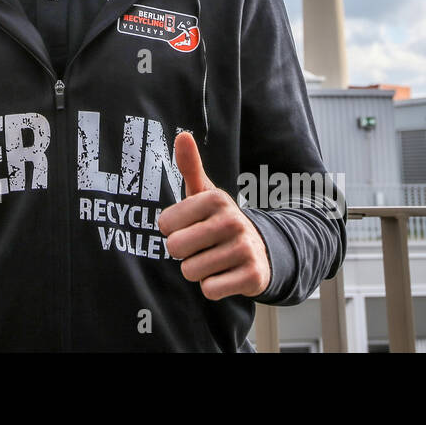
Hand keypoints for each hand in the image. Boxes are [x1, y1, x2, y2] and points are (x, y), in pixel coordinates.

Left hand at [157, 132, 271, 300]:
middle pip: (175, 248)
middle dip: (183, 253)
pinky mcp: (252, 276)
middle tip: (201, 246)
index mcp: (215, 198)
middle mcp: (232, 220)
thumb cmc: (219, 221)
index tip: (190, 227)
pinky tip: (226, 274)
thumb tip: (182, 135)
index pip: (164, 224)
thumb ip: (190, 166)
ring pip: (190, 271)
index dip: (172, 230)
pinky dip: (213, 287)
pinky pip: (209, 289)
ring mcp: (244, 248)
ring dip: (198, 271)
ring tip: (214, 259)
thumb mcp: (205, 193)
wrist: (261, 251)